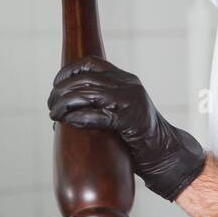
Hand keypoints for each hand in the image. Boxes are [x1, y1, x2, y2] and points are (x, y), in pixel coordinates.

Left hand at [48, 56, 204, 200]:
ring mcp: (130, 101)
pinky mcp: (129, 120)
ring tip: (54, 114)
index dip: (69, 71)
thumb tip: (66, 103)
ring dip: (64, 104)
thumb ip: (102, 101)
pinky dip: (78, 118)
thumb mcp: (121, 110)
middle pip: (84, 78)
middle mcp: (129, 86)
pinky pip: (96, 114)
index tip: (56, 85)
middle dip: (61, 90)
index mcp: (127, 80)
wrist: (165, 153)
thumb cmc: (139, 137)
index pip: (92, 63)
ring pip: (86, 93)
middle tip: (51, 104)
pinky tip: (70, 122)